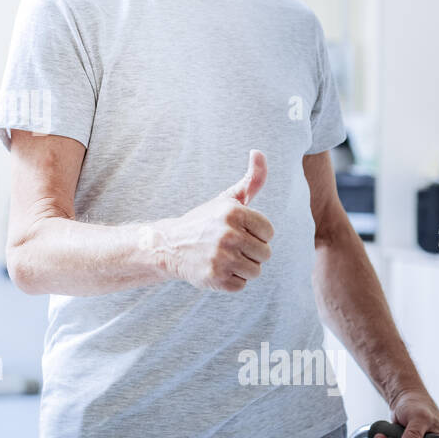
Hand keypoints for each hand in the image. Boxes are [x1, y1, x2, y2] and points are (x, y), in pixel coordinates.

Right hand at [154, 150, 273, 291]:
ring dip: (242, 268)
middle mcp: (228, 234)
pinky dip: (231, 281)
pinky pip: (241, 285)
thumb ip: (251, 179)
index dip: (256, 234)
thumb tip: (259, 152)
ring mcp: (221, 258)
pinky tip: (217, 270)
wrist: (169, 246)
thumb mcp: (227, 200)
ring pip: (255, 271)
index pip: (269, 232)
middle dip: (250, 252)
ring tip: (224, 258)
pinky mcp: (215, 278)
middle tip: (230, 247)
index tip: (239, 232)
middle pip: (265, 253)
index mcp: (233, 213)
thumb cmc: (204, 222)